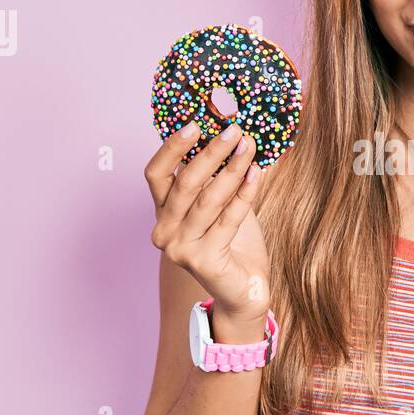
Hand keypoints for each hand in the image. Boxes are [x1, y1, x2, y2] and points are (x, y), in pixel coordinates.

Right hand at [144, 121, 270, 322]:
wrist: (242, 290)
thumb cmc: (233, 242)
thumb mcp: (221, 203)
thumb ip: (217, 176)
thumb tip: (232, 134)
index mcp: (163, 213)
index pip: (156, 174)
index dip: (171, 148)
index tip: (195, 124)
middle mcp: (164, 230)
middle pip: (184, 182)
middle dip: (211, 152)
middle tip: (234, 131)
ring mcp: (180, 247)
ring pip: (207, 199)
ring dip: (232, 169)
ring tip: (250, 147)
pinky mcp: (201, 261)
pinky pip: (228, 218)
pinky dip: (245, 193)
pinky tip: (257, 173)